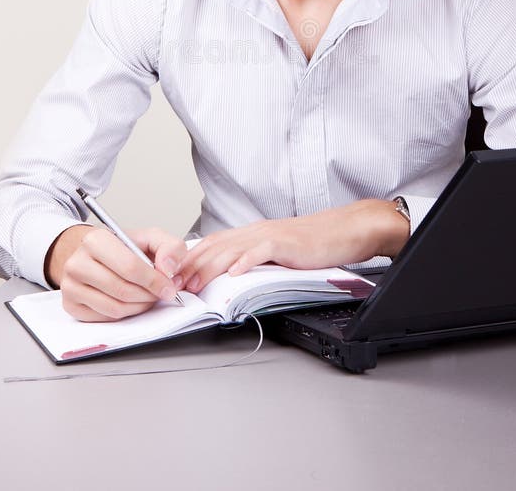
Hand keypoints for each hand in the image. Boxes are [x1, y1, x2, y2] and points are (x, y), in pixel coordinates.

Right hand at [45, 224, 186, 321]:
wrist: (95, 255)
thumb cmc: (122, 248)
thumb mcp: (150, 237)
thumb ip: (169, 246)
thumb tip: (169, 268)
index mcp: (95, 240)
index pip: (130, 267)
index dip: (154, 281)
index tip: (169, 287)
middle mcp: (77, 263)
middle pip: (123, 290)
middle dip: (149, 295)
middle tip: (161, 293)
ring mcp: (70, 286)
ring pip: (115, 308)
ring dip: (139, 306)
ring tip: (148, 296)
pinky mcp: (71, 305)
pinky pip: (105, 318)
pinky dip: (125, 314)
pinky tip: (132, 302)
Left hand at [177, 200, 409, 293]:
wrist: (342, 231)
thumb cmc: (312, 244)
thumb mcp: (275, 250)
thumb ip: (253, 259)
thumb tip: (230, 275)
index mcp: (250, 233)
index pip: (213, 244)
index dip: (190, 260)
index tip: (172, 276)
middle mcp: (255, 231)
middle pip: (216, 246)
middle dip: (191, 266)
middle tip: (173, 283)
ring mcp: (270, 235)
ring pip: (233, 249)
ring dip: (210, 267)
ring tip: (195, 284)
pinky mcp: (286, 242)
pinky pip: (262, 251)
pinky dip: (246, 262)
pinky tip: (235, 274)